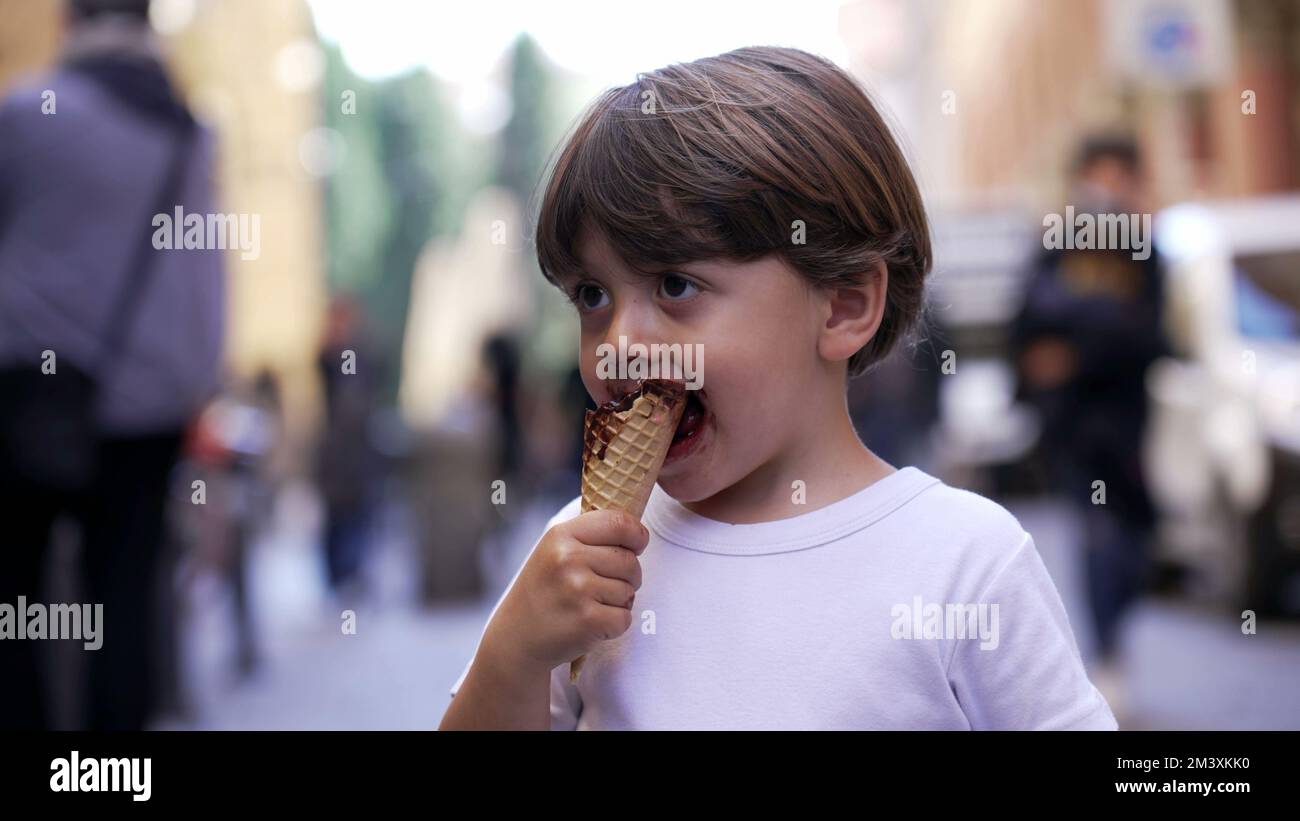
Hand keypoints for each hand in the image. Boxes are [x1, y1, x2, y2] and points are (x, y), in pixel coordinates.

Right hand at [481, 509, 647, 674]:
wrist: (516, 637)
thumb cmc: (544, 591)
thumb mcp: (554, 551)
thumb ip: (590, 537)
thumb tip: (638, 532)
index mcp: (561, 535)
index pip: (618, 523)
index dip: (636, 535)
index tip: (637, 546)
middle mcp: (568, 558)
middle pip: (630, 561)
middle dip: (629, 576)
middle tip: (606, 586)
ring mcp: (577, 590)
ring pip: (629, 591)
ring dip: (619, 602)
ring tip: (591, 605)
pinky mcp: (588, 620)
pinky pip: (625, 618)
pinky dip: (615, 625)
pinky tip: (591, 624)